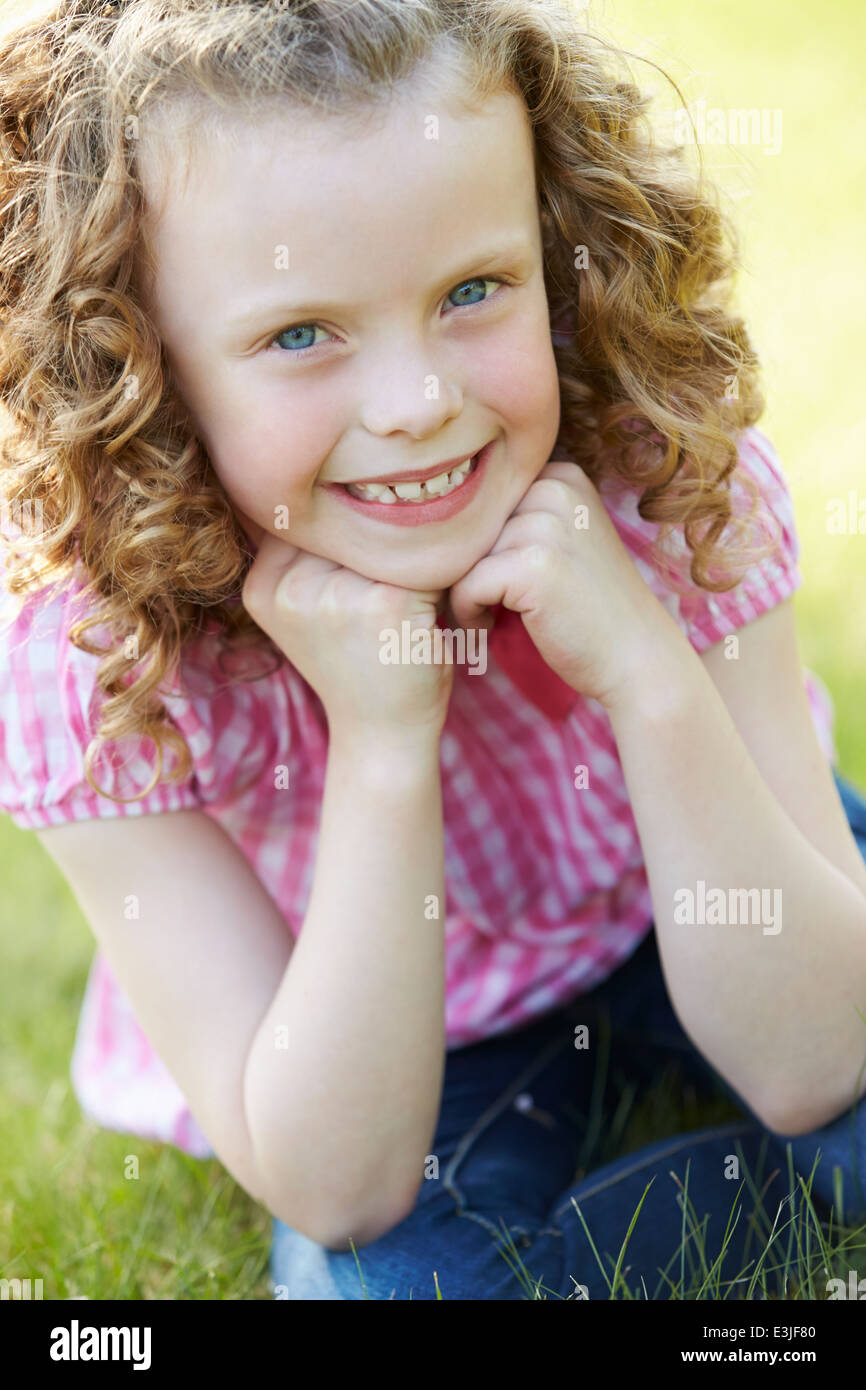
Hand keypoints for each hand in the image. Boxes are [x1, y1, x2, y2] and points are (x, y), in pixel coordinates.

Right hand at [241, 530, 456, 739]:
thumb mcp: (305, 612)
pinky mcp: (385, 603)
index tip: (363, 567)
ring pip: (387, 536)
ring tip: (416, 593)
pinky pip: (425, 558)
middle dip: (378, 540)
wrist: (383, 735)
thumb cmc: (354, 666)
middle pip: (347, 523)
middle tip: (397, 578)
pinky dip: (440, 577)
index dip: (344, 533)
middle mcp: (290, 588)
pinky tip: (434, 609)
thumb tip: (325, 480)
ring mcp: (335, 595)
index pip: (306, 518)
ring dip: (411, 555)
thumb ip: (302, 557)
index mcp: (262, 587)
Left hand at [448, 460, 675, 709]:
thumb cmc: (590, 607)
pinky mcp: (532, 566)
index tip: (500, 576)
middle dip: (470, 565)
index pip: (485, 500)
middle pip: (470, 525)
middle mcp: (556, 489)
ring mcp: (547, 525)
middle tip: (493, 601)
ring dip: (466, 589)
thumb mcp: (563, 540)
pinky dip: (467, 612)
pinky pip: (464, 585)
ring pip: (462, 555)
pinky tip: (491, 626)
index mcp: (563, 476)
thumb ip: (517, 515)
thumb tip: (436, 508)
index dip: (482, 543)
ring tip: (496, 614)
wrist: (637, 657)